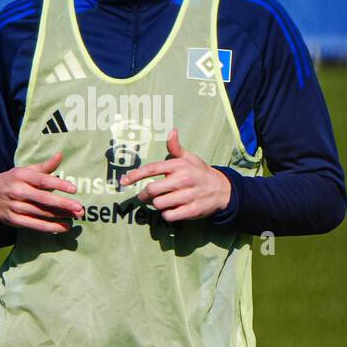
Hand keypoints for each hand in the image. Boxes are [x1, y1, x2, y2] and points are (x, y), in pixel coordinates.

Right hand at [0, 151, 83, 233]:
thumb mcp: (25, 170)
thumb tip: (60, 155)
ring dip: (60, 216)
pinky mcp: (13, 220)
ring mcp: (15, 207)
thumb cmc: (12, 180)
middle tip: (79, 208)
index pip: (42, 180)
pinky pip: (34, 225)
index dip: (58, 184)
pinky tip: (63, 228)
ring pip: (41, 213)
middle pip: (43, 199)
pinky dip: (50, 228)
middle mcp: (17, 191)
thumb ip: (44, 166)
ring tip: (76, 216)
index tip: (73, 189)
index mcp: (21, 176)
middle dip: (63, 204)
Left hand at [117, 128, 231, 221]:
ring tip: (166, 201)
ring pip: (159, 204)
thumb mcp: (190, 158)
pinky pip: (169, 215)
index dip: (135, 175)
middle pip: (152, 190)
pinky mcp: (192, 210)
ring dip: (159, 205)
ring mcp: (188, 195)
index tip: (123, 181)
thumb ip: (176, 148)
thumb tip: (172, 131)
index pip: (152, 169)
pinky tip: (174, 210)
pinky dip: (168, 215)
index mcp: (179, 165)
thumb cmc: (200, 173)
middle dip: (145, 195)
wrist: (223, 190)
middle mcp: (183, 179)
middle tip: (146, 197)